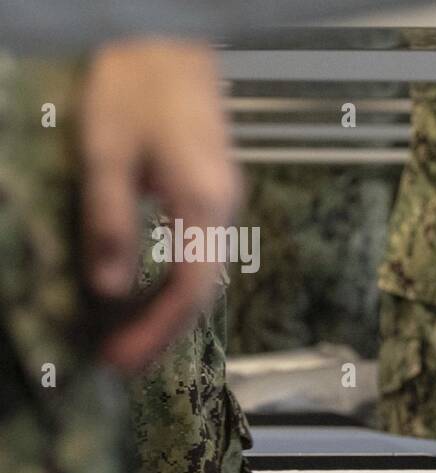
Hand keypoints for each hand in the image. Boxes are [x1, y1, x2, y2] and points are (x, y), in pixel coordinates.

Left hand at [79, 39, 239, 373]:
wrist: (168, 39)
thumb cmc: (135, 87)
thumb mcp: (106, 153)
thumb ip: (110, 222)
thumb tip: (108, 289)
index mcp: (204, 204)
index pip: (188, 288)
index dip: (156, 330)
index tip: (121, 360)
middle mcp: (223, 208)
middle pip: (200, 291)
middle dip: (162, 332)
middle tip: (121, 364)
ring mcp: (222, 200)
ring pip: (201, 275)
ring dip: (166, 312)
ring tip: (129, 340)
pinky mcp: (210, 191)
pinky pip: (197, 254)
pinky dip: (171, 284)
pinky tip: (145, 296)